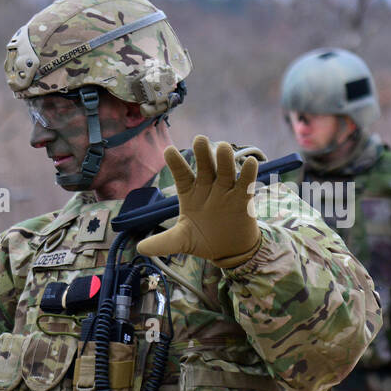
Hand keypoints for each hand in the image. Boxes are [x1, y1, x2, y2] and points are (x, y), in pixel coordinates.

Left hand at [138, 135, 262, 268]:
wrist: (228, 251)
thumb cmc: (202, 240)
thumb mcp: (180, 241)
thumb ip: (162, 242)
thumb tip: (140, 248)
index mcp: (189, 193)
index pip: (181, 175)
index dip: (175, 163)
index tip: (167, 150)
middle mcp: (207, 188)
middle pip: (204, 167)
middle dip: (202, 154)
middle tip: (199, 139)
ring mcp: (225, 191)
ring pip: (225, 172)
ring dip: (224, 160)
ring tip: (222, 147)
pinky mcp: (243, 199)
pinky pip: (246, 183)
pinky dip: (249, 173)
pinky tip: (251, 162)